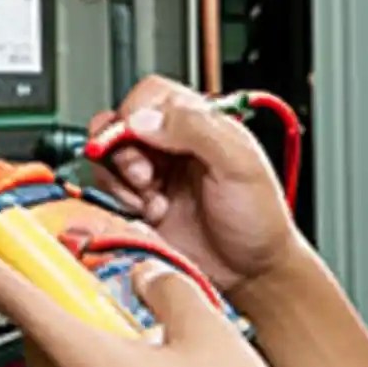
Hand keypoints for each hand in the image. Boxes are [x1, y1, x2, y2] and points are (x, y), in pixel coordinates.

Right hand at [90, 75, 298, 291]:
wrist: (252, 271)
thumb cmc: (260, 218)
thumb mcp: (239, 164)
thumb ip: (197, 131)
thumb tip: (145, 118)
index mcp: (201, 125)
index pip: (152, 95)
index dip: (138, 111)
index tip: (141, 136)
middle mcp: (173, 145)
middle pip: (120, 124)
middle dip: (124, 150)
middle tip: (146, 176)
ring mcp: (153, 176)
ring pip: (107, 158)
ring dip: (121, 179)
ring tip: (152, 200)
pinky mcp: (139, 206)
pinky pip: (107, 192)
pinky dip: (119, 203)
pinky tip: (150, 215)